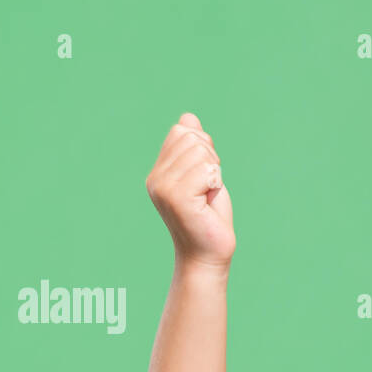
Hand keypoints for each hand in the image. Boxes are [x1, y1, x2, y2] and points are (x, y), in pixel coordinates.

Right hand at [146, 112, 234, 269]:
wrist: (208, 254)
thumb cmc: (209, 218)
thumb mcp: (204, 176)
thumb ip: (196, 149)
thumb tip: (188, 117)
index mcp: (159, 171)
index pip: (182, 131)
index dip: (204, 147)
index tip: (206, 177)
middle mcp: (156, 177)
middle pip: (191, 138)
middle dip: (211, 159)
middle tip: (208, 189)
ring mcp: (163, 187)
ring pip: (200, 152)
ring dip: (214, 174)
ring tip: (207, 197)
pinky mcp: (176, 197)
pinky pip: (206, 170)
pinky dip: (215, 184)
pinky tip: (208, 203)